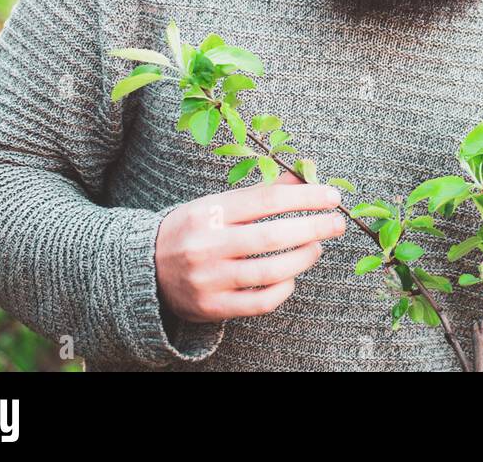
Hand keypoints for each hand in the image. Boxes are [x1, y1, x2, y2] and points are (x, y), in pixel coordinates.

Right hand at [155, 174, 346, 323]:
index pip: (266, 200)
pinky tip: (291, 277)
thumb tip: (305, 175)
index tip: (333, 197)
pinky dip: (282, 289)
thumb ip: (261, 191)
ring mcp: (208, 279)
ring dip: (303, 258)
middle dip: (313, 227)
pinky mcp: (211, 307)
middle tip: (337, 223)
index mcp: (209, 212)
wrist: (144, 267)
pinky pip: (259, 302)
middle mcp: (207, 245)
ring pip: (270, 271)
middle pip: (272, 236)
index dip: (305, 197)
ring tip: (317, 248)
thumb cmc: (194, 229)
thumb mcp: (218, 203)